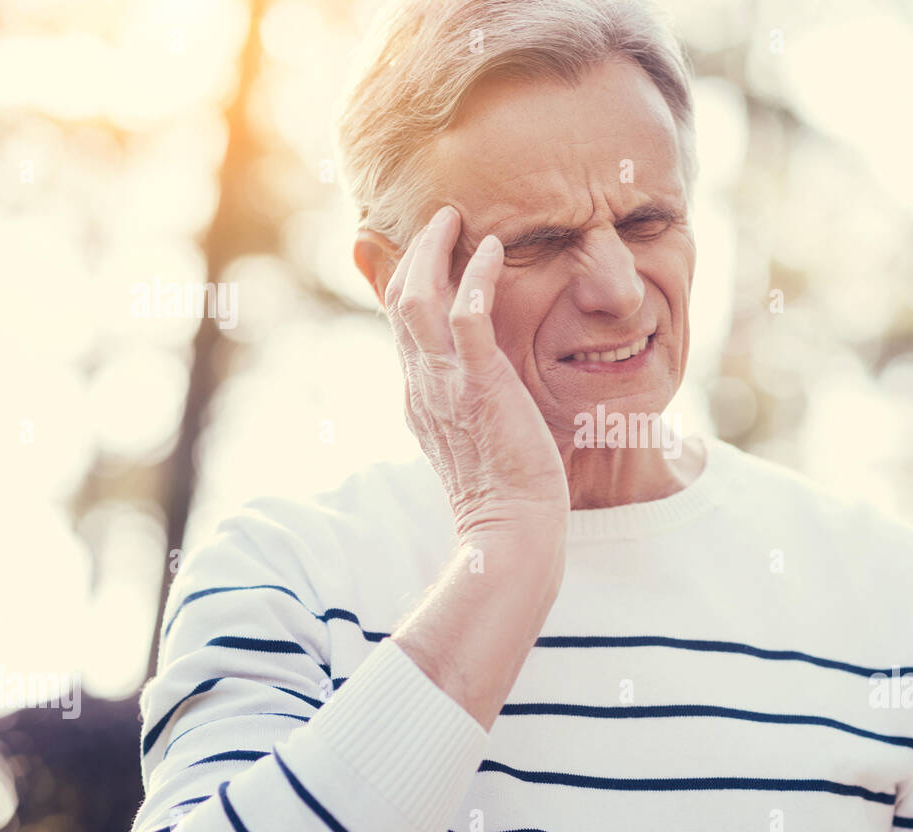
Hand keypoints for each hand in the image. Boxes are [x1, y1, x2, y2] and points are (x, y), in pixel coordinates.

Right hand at [382, 206, 569, 540]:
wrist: (512, 531)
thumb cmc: (507, 495)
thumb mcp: (476, 442)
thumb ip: (468, 408)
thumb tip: (477, 391)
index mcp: (420, 398)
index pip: (401, 328)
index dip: (406, 283)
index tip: (425, 252)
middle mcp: (422, 386)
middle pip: (399, 303)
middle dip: (415, 254)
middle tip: (440, 219)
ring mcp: (445, 384)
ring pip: (418, 298)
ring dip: (433, 251)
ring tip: (454, 218)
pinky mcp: (479, 384)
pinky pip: (467, 314)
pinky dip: (476, 274)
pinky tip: (493, 249)